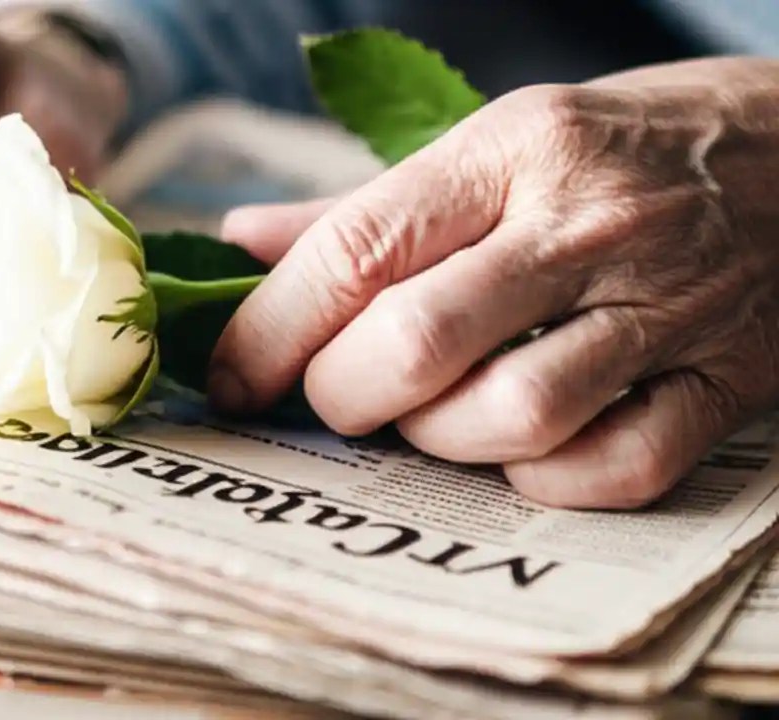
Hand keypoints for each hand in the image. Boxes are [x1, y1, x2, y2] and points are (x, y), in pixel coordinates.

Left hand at [212, 58, 778, 508]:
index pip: (356, 249)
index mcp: (512, 150)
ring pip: (513, 414)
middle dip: (343, 395)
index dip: (270, 330)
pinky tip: (525, 450)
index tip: (233, 378)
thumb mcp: (496, 140)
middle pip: (418, 343)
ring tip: (434, 415)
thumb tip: (240, 240)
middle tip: (337, 399)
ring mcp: (666, 305)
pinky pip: (615, 467)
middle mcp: (585, 224)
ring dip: (441, 440)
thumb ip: (366, 206)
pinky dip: (546, 479)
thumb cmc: (621, 147)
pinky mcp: (725, 379)